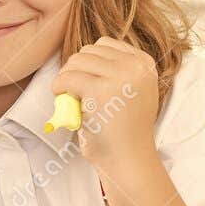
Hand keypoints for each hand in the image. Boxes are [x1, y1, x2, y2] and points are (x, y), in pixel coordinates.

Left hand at [51, 37, 158, 166]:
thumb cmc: (125, 130)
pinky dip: (58, 88)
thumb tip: (83, 55)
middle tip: (74, 92)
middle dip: (76, 69)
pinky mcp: (99, 91)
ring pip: (76, 61)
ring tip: (69, 96)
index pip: (105, 45)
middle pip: (89, 51)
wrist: (129, 160)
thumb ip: (119, 69)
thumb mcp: (133, 90)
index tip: (86, 81)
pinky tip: (62, 99)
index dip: (89, 62)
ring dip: (66, 77)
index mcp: (145, 63)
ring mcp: (119, 77)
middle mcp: (136, 66)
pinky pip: (67, 78)